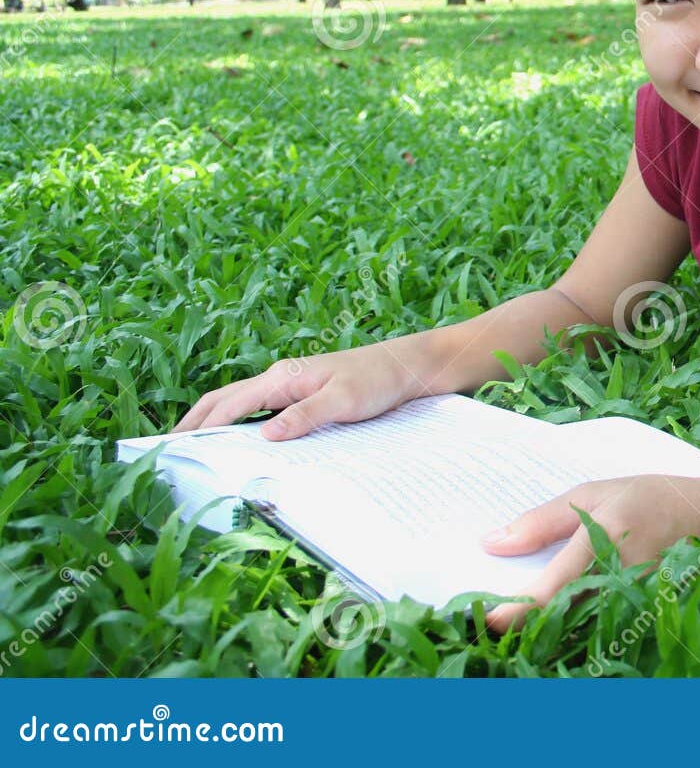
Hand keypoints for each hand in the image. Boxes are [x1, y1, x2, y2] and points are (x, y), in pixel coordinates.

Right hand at [173, 331, 452, 438]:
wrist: (409, 368)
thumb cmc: (379, 380)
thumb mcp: (344, 401)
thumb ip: (304, 416)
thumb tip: (263, 436)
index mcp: (283, 377)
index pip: (228, 405)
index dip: (198, 428)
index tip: (172, 449)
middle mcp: (281, 378)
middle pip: (224, 401)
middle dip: (194, 424)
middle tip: (168, 452)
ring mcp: (290, 385)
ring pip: (239, 403)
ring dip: (214, 423)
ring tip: (192, 450)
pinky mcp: (303, 394)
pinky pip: (261, 409)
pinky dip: (240, 424)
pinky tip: (238, 442)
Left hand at [478, 473, 699, 633]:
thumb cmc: (646, 499)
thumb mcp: (591, 494)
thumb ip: (540, 522)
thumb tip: (491, 544)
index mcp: (606, 535)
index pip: (553, 588)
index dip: (516, 611)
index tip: (485, 621)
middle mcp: (624, 574)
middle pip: (565, 618)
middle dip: (528, 626)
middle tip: (495, 627)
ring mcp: (640, 600)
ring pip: (584, 630)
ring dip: (551, 631)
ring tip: (526, 627)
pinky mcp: (648, 614)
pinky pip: (605, 631)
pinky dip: (578, 631)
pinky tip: (561, 625)